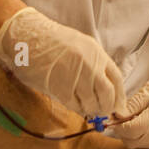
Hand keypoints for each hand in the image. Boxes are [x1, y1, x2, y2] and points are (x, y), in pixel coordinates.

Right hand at [0, 7, 125, 115]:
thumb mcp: (80, 45)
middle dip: (107, 106)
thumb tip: (104, 91)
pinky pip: (73, 104)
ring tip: (87, 109)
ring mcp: (75, 74)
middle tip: (103, 112)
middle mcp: (89, 63)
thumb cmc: (53, 42)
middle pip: (107, 93)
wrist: (29, 36)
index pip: (116, 78)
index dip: (119, 96)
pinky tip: (74, 106)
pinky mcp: (60, 85)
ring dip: (90, 109)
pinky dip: (76, 108)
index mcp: (96, 52)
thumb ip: (94, 64)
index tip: (119, 107)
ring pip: (91, 101)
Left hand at [109, 71, 148, 148]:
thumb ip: (131, 105)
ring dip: (135, 134)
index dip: (118, 126)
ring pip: (140, 145)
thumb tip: (116, 116)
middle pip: (132, 142)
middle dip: (124, 131)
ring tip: (140, 118)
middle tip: (125, 117)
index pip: (129, 132)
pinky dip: (145, 137)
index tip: (113, 118)